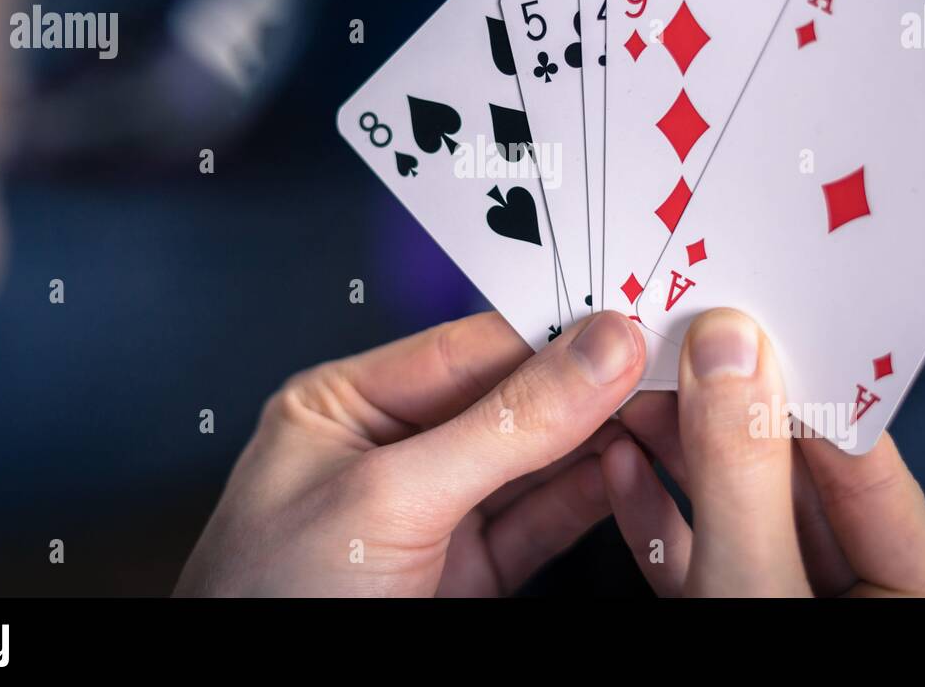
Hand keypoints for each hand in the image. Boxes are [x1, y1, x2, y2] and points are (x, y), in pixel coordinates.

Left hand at [176, 311, 644, 595]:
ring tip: (659, 406)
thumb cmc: (266, 605)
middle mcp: (388, 454)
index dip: (551, 332)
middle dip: (583, 384)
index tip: (624, 319)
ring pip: (533, 461)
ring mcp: (430, 518)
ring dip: (598, 438)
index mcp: (343, 408)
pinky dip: (589, 497)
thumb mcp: (388, 498)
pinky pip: (540, 521)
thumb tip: (592, 355)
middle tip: (658, 360)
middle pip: (507, 401)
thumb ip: (501, 426)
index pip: (466, 349)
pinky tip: (626, 468)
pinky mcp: (465, 575)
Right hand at [609, 309, 924, 596]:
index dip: (802, 384)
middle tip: (676, 343)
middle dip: (723, 410)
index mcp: (918, 595)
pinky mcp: (729, 616)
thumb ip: (745, 475)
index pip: (866, 460)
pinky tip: (624, 465)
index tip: (747, 324)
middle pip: (793, 477)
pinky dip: (660, 512)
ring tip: (634, 391)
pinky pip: (698, 554)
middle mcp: (861, 597)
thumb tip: (730, 355)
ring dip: (679, 453)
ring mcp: (790, 604)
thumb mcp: (755, 588)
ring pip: (738, 511)